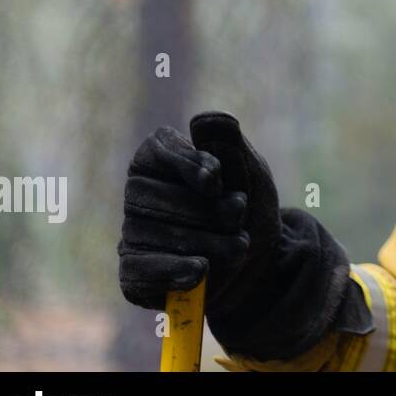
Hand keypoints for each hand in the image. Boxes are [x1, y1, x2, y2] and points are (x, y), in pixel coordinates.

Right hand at [118, 111, 280, 316]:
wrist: (261, 259)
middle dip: (203, 209)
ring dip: (204, 242)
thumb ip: (228, 142)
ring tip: (240, 245)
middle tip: (240, 214)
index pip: (156, 151)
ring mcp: (133, 235)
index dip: (185, 164)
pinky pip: (138, 272)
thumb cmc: (248, 205)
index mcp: (160, 159)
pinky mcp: (134, 274)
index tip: (216, 180)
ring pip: (150, 236)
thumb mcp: (249, 170)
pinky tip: (201, 271)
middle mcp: (139, 195)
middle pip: (151, 197)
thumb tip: (202, 121)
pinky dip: (172, 271)